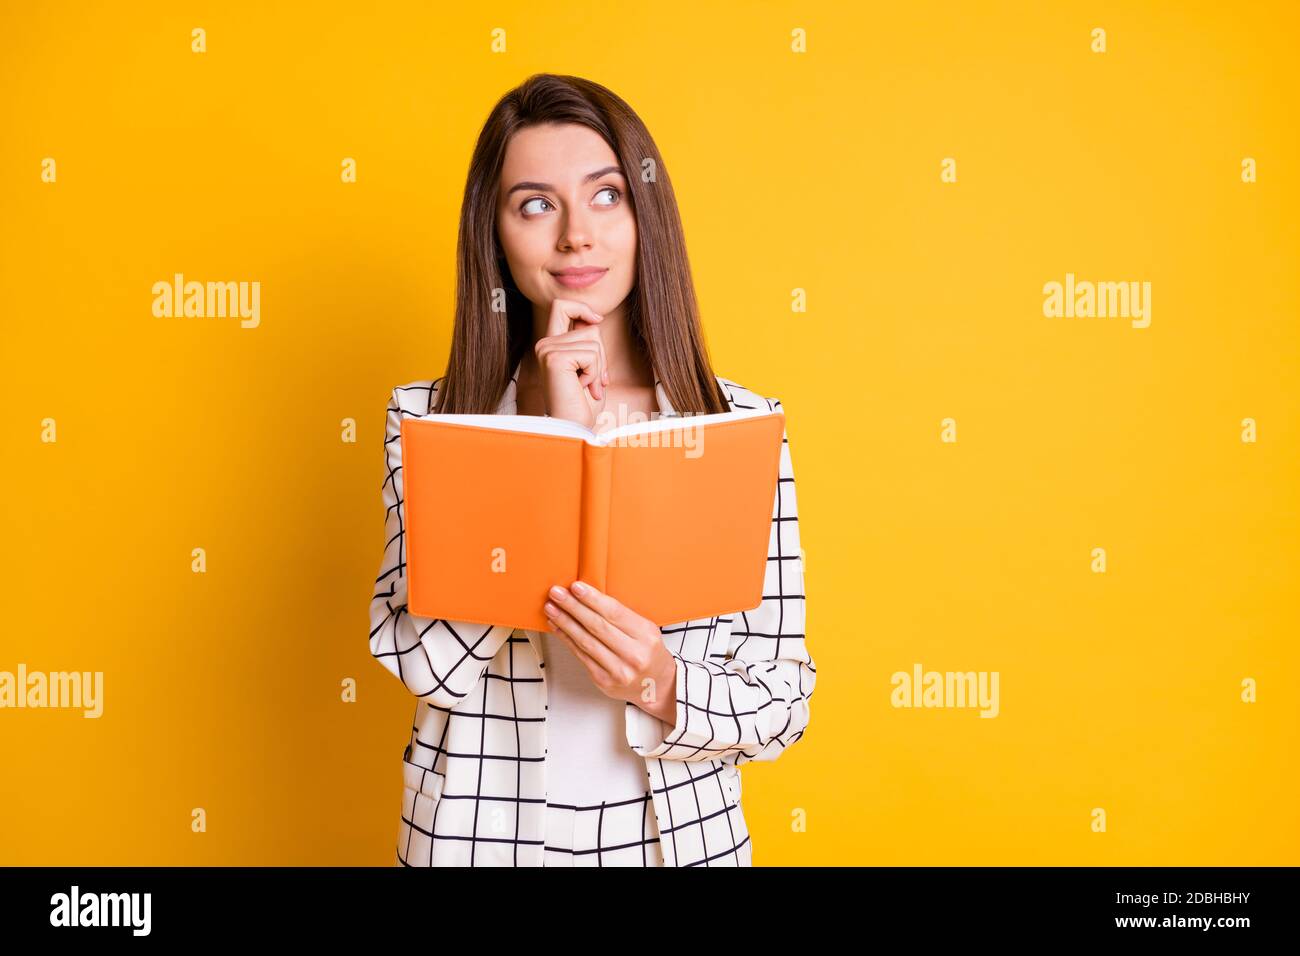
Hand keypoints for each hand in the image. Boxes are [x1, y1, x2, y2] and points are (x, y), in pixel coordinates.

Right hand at [534, 298, 608, 429]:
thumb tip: (593, 320)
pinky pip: (591, 354)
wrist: (574, 427)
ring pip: (593, 341)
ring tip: (585, 386)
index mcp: (551, 344)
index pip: (561, 306)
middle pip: (589, 328)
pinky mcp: (554, 358)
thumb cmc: (582, 403)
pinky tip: (581, 387)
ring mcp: (546, 349)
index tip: (596, 320)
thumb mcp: (589, 366)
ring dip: (598, 367)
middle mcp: (544, 344)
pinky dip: (594, 373)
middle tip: (592, 381)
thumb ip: (588, 343)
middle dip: (601, 355)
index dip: (581, 307)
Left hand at [543, 581, 677, 724]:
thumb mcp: (644, 630)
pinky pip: (581, 655)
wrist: (655, 685)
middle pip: (597, 626)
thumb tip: (587, 597)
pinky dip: (566, 639)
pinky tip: (557, 627)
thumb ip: (621, 617)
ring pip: (585, 641)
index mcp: (646, 635)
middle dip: (573, 607)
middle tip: (556, 593)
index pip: (615, 612)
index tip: (575, 587)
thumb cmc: (647, 651)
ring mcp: (618, 670)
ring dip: (565, 622)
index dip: (593, 599)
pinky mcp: (603, 680)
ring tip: (551, 608)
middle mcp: (634, 654)